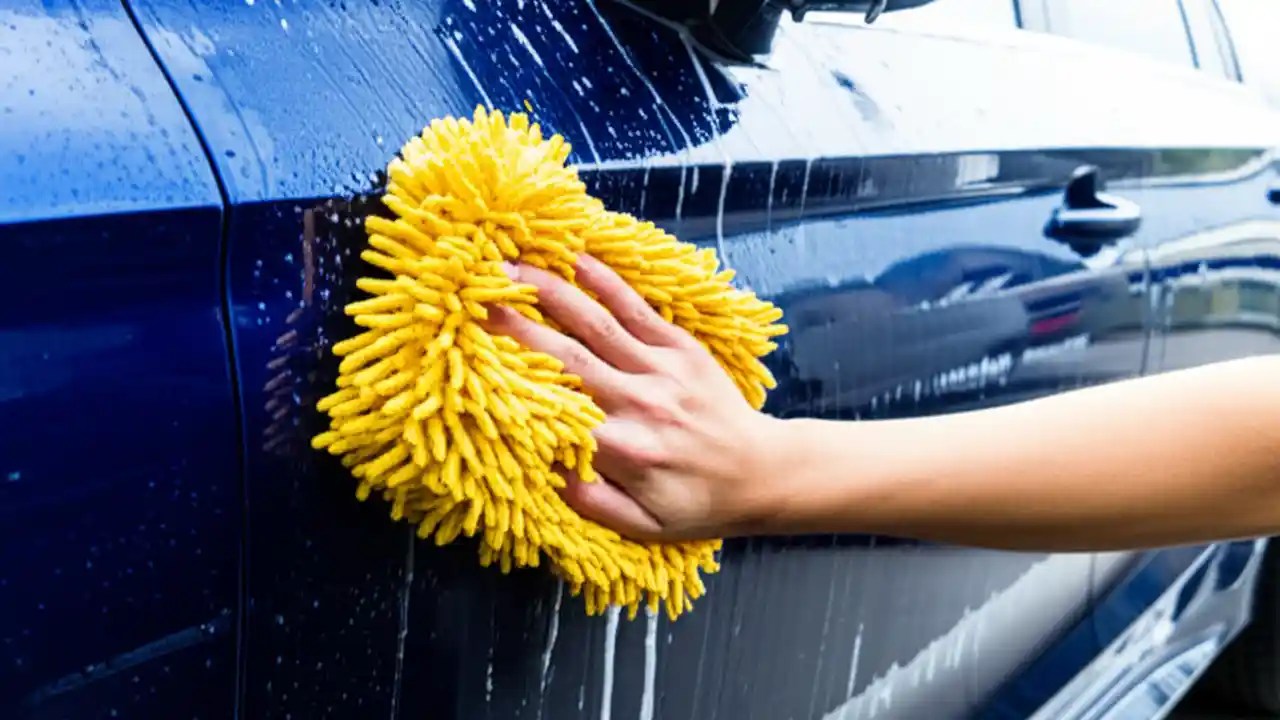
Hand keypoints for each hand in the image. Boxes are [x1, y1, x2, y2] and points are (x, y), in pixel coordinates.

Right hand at [487, 255, 785, 540]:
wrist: (761, 472)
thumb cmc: (694, 503)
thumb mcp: (642, 527)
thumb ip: (590, 503)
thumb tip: (546, 467)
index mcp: (625, 450)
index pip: (556, 410)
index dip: (513, 382)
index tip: (472, 355)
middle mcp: (640, 403)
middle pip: (566, 357)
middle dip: (517, 325)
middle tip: (475, 297)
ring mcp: (662, 370)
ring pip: (595, 323)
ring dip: (550, 291)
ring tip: (509, 267)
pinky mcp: (681, 349)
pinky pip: (638, 310)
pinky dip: (606, 281)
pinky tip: (576, 256)